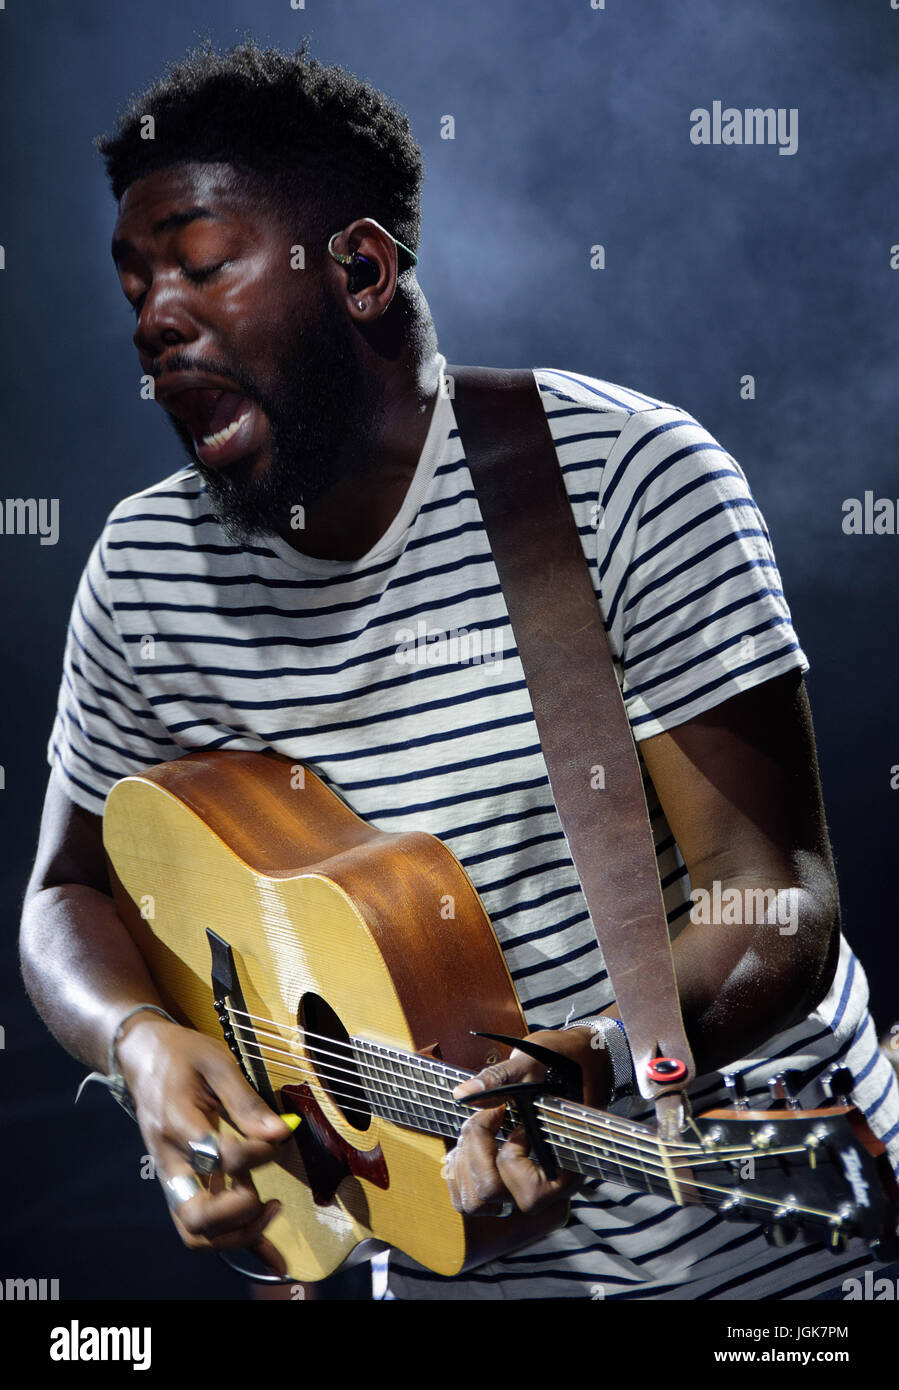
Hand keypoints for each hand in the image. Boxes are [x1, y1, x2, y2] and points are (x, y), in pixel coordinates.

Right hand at [117, 1014, 292, 1272]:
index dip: (256, 1153)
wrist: (141, 1056)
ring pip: (194, 1230)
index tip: (278, 1136)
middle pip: (195, 1214)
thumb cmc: (182, 1056)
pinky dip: (236, 1242)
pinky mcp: (179, 1183)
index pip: (217, 1156)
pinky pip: (200, 1226)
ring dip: (236, 1234)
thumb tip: (280, 1131)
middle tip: (267, 1195)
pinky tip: (271, 1256)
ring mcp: (171, 1177)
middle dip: (238, 1214)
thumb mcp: (217, 1063)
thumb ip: (246, 1101)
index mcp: (177, 1123)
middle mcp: (169, 1160)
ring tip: (271, 1212)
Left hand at [446, 1027, 610, 1217]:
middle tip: (490, 1116)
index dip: (512, 1156)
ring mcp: (520, 1185)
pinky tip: (469, 1140)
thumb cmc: (561, 1064)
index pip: (530, 1195)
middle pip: (494, 1197)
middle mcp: (544, 1187)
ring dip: (464, 1162)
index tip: (517, 1120)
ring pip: (474, 1203)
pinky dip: (457, 1169)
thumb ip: (501, 1078)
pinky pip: (465, 1196)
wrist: (571, 1063)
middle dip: (478, 1152)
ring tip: (478, 1129)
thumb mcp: (534, 1062)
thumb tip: (463, 1094)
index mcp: (565, 1168)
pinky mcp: (500, 1180)